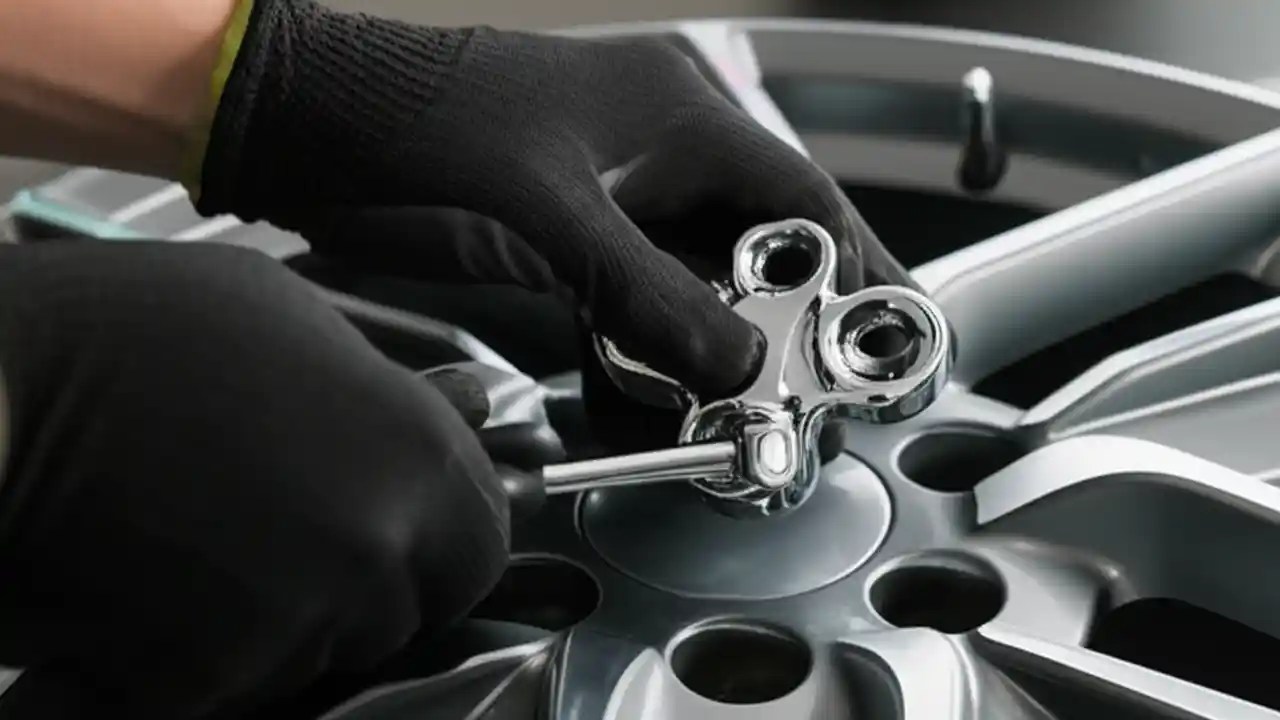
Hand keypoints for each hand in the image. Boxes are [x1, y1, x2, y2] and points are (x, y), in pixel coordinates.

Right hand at [0, 242, 514, 716]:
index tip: (386, 535)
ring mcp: (302, 620)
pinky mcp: (212, 679)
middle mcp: (380, 543)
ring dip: (272, 627)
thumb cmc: (133, 335)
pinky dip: (188, 663)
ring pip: (316, 657)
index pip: (478, 547)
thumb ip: (378, 394)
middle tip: (274, 544)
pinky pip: (229, 689)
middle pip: (405, 613)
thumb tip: (450, 414)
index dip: (432, 549)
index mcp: (416, 453)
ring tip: (191, 547)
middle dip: (357, 594)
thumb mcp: (285, 322)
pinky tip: (141, 592)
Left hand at [195, 0, 915, 400]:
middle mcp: (655, 138)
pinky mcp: (568, 218)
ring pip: (698, 263)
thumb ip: (649, 295)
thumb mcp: (549, 220)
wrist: (308, 123)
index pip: (795, 191)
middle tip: (820, 374)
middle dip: (787, 308)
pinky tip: (663, 378)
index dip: (848, 262)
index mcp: (673, 109)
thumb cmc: (418, 129)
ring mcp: (611, 179)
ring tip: (748, 390)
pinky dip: (653, 331)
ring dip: (718, 326)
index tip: (882, 323)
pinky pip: (637, 281)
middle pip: (755, 232)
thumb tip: (735, 359)